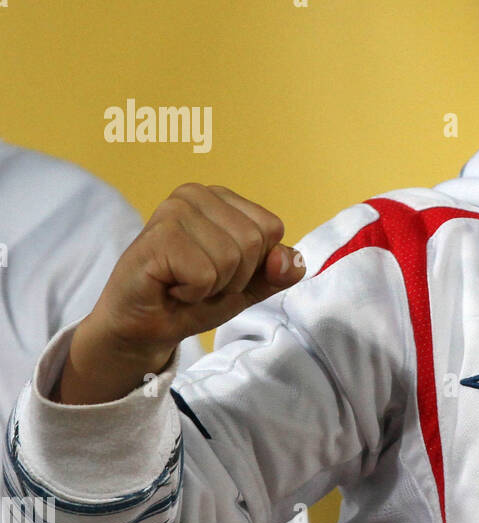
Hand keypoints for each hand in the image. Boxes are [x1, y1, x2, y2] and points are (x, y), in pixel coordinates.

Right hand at [58, 184, 305, 405]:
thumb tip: (291, 261)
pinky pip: (206, 275)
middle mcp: (194, 194)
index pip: (272, 228)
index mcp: (219, 197)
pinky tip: (170, 288)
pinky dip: (194, 293)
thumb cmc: (192, 300)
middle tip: (199, 282)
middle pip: (254, 243)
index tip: (220, 273)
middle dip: (234, 277)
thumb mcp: (247, 286)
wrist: (143, 328)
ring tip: (184, 284)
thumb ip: (276, 272)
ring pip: (232, 259)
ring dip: (213, 287)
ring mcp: (173, 211)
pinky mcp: (159, 237)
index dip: (254, 264)